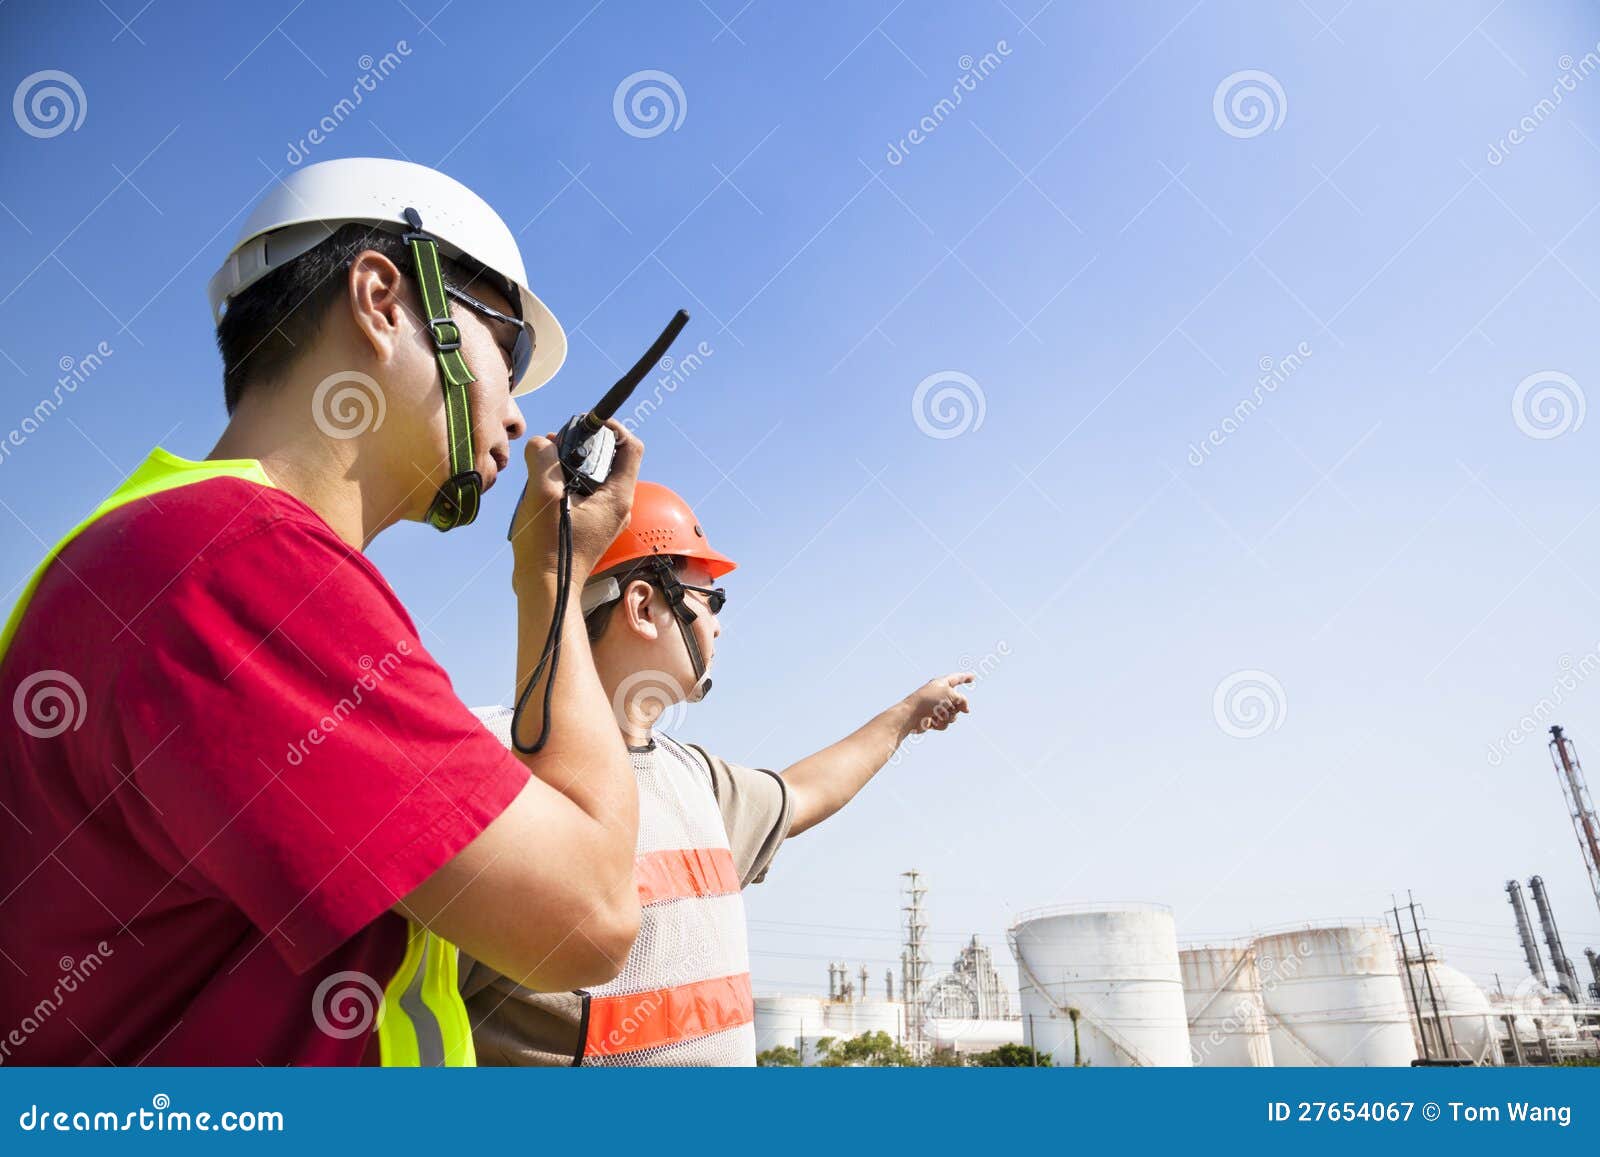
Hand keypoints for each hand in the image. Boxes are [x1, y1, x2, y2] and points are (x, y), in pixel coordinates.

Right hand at [509, 421, 642, 588]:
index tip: (586, 424)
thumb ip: (543, 458)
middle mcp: (619, 506)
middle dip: (585, 444)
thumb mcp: (543, 493)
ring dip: (572, 464)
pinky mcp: (592, 525)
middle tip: (558, 444)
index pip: (631, 447)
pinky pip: (585, 492)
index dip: (612, 427)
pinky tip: (545, 489)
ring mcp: (606, 517)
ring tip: (546, 465)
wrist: (547, 588)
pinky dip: (568, 483)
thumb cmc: (549, 547)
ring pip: (596, 475)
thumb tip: (542, 443)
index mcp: (617, 496)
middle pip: (612, 458)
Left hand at [902, 672, 973, 736]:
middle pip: (958, 701)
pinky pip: (945, 723)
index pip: (957, 678)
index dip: (965, 677)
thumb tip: (966, 710)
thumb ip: (962, 700)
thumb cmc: (928, 701)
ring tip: (937, 714)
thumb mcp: (950, 694)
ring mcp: (936, 707)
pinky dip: (940, 723)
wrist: (911, 716)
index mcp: (941, 683)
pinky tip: (932, 722)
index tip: (973, 677)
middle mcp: (939, 694)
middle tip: (948, 706)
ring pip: (953, 714)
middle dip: (956, 707)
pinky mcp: (933, 719)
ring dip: (948, 716)